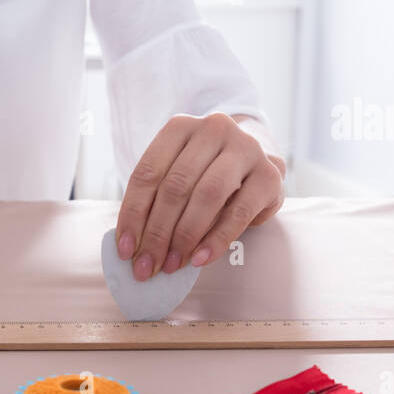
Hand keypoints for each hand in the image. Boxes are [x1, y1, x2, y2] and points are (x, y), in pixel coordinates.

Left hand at [116, 113, 284, 277]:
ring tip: (172, 264)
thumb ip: (156, 202)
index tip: (124, 249)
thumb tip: (134, 247)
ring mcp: (246, 149)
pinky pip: (238, 212)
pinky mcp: (269, 175)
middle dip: (157, 233)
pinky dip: (216, 240)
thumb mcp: (177, 176)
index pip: (147, 173)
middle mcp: (213, 129)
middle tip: (147, 266)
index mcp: (180, 127)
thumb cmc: (204, 173)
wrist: (255, 161)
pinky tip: (200, 259)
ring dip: (185, 237)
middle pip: (175, 186)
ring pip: (207, 196)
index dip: (132, 215)